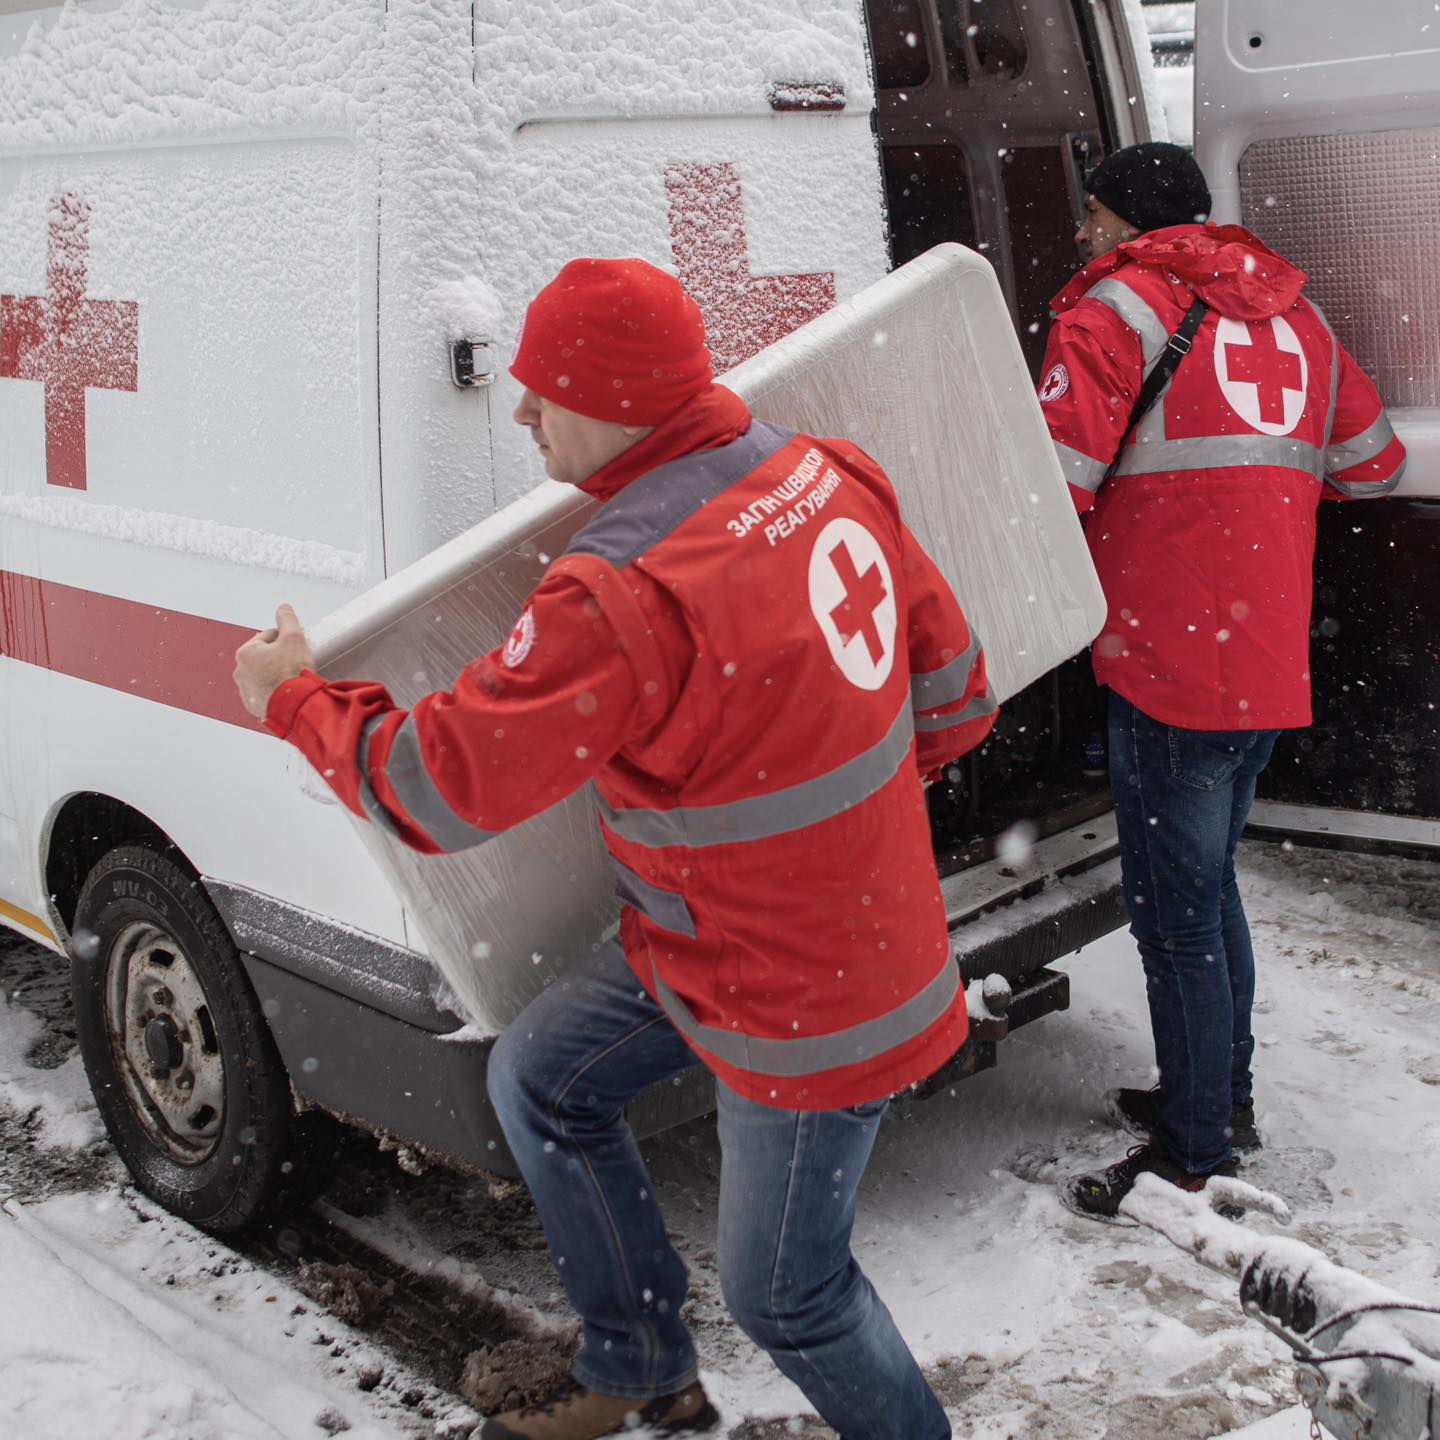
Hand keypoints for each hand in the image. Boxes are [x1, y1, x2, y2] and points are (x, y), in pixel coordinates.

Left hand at [234, 604, 315, 718]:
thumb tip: (283, 608)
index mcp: (246, 652)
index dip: (285, 639)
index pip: (268, 637)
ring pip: (263, 676)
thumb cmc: (291, 673)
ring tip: (292, 679)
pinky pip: (265, 693)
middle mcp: (240, 671)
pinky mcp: (254, 705)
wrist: (294, 705)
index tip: (296, 646)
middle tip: (295, 663)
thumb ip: (287, 620)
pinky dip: (274, 691)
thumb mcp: (294, 638)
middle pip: (264, 657)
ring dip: (275, 675)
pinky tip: (287, 691)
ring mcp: (246, 690)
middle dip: (278, 657)